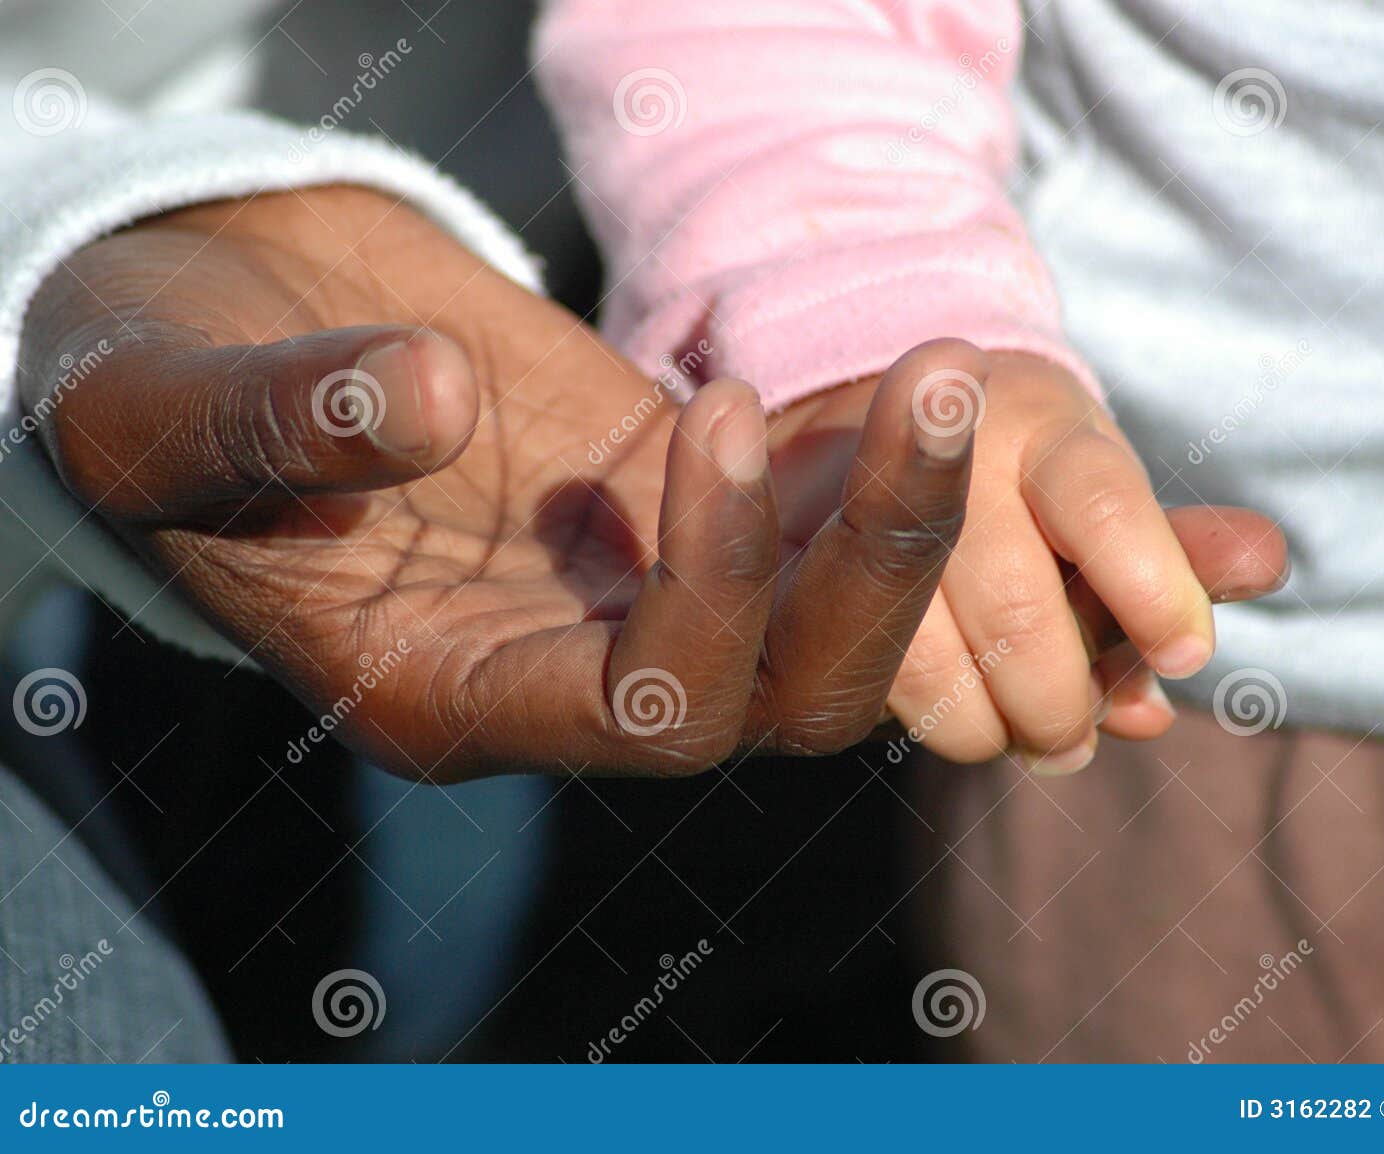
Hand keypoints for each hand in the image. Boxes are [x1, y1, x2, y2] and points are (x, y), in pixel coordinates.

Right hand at [17, 189, 976, 780]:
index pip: (645, 715)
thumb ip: (279, 419)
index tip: (718, 415)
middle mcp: (562, 673)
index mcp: (447, 695)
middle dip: (879, 567)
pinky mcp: (659, 504)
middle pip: (786, 702)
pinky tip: (906, 374)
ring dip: (905, 516)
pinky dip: (867, 465)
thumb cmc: (150, 388)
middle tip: (939, 391)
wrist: (202, 326)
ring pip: (825, 631)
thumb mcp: (162, 406)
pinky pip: (808, 527)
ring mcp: (626, 594)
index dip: (713, 586)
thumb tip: (428, 393)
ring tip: (950, 371)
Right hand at [767, 341, 1287, 771]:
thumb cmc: (1014, 485)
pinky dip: (937, 722)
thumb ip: (1172, 541)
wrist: (858, 431)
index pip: (1097, 502)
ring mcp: (856, 512)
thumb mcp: (1096, 496)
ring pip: (935, 664)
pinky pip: (873, 684)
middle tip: (1078, 741)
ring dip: (997, 726)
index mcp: (1036, 422)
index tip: (1184, 657)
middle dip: (1062, 699)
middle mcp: (942, 454)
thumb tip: (1263, 563)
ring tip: (1028, 736)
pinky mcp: (798, 572)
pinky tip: (967, 717)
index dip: (1150, 585)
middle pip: (1017, 608)